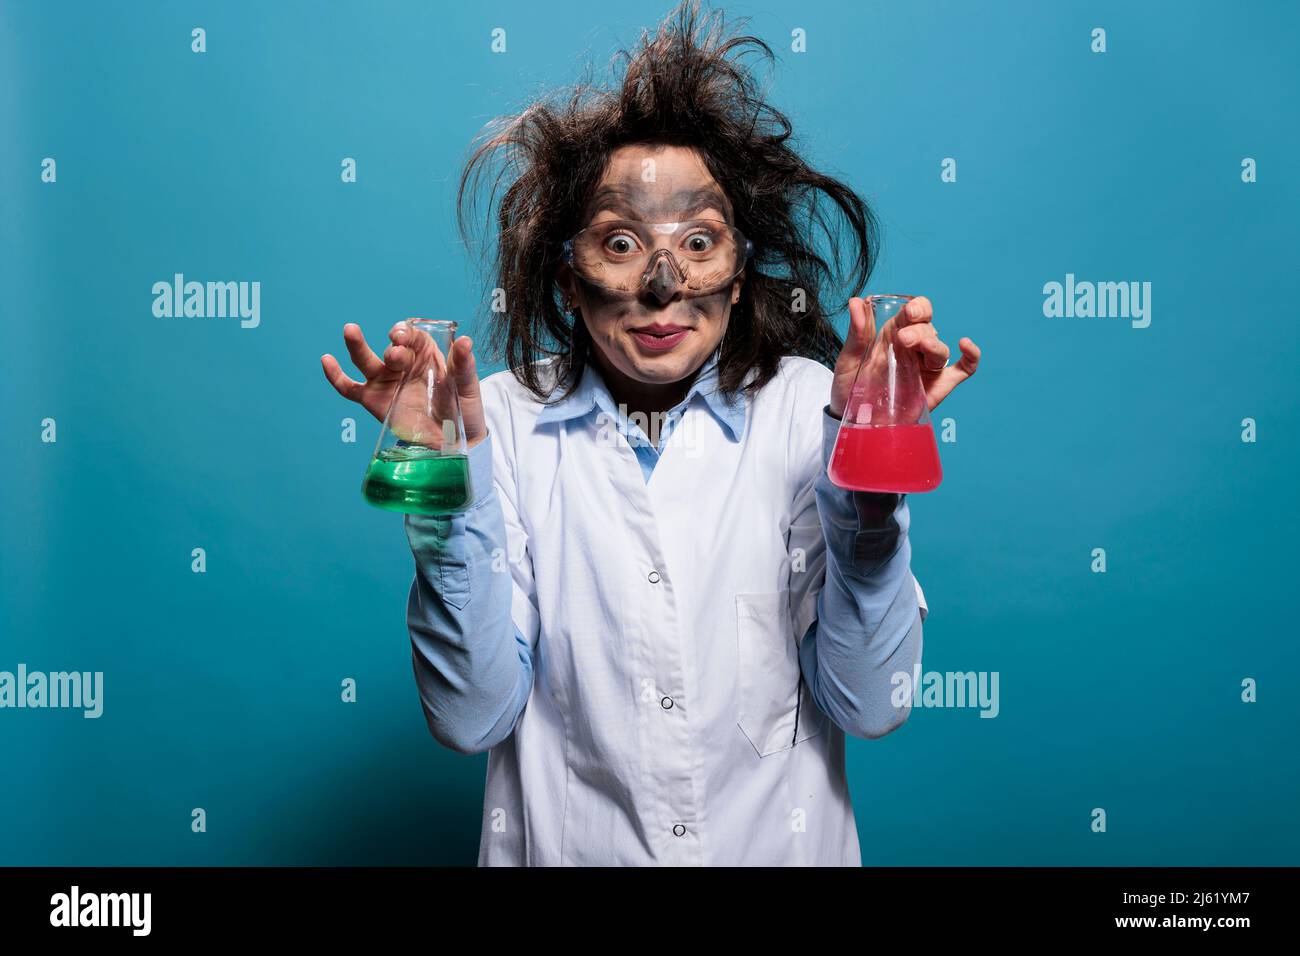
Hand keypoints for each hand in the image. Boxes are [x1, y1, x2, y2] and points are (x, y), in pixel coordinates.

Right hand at [321, 322, 488, 448]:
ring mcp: (386, 382)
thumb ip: (464, 366)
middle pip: (391, 348)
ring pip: (366, 361)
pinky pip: (349, 388)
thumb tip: (466, 342)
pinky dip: (336, 376)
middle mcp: (404, 365)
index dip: (405, 333)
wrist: (456, 442)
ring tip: (351, 331)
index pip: (412, 336)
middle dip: (392, 348)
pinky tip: (326, 361)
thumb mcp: (468, 387)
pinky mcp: (374, 401)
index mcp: (426, 355)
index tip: (402, 338)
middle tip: (396, 354)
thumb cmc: (464, 409)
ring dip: (357, 345)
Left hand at [830, 296, 980, 418]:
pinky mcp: (939, 385)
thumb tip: (856, 301)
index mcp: (895, 333)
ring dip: (934, 344)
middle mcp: (915, 347)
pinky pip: (963, 369)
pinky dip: (972, 357)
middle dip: (918, 331)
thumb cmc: (851, 387)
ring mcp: (928, 367)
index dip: (917, 308)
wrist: (855, 420)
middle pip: (928, 329)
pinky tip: (966, 345)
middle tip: (902, 340)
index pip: (915, 312)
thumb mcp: (849, 359)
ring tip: (922, 346)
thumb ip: (857, 333)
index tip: (909, 312)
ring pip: (941, 348)